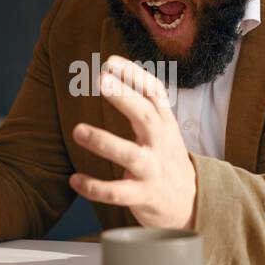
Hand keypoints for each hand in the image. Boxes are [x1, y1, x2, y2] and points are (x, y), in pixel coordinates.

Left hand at [68, 55, 196, 229]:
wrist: (190, 203)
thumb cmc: (167, 159)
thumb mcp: (164, 130)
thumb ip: (146, 105)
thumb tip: (115, 70)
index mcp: (165, 124)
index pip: (154, 93)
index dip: (135, 75)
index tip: (111, 61)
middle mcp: (161, 144)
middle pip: (146, 117)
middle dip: (125, 98)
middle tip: (101, 80)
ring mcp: (153, 170)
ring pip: (129, 155)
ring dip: (104, 142)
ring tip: (78, 130)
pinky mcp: (143, 195)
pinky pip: (117, 193)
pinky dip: (95, 187)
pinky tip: (74, 179)